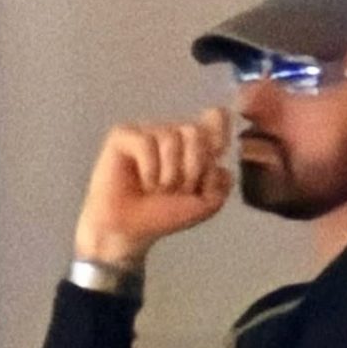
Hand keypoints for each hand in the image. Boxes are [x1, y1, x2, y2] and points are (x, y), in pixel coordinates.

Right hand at [73, 106, 232, 265]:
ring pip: (171, 138)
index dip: (220, 129)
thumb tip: (222, 165)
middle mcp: (173, 134)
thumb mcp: (204, 206)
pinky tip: (145, 184)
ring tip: (160, 190)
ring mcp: (148, 133)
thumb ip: (221, 185)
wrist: (130, 231)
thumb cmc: (163, 214)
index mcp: (195, 145)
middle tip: (181, 189)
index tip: (218, 151)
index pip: (216, 116)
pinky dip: (150, 170)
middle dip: (193, 167)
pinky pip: (146, 143)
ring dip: (170, 174)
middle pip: (196, 131)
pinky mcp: (123, 137)